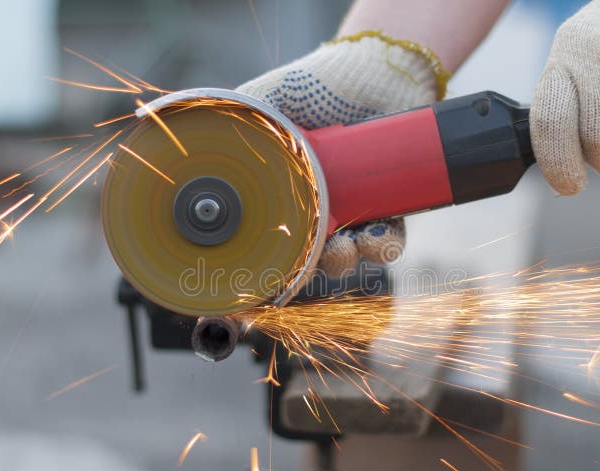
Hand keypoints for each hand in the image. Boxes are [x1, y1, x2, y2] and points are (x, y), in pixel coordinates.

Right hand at [237, 32, 445, 276]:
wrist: (373, 68)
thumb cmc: (317, 84)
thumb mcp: (266, 100)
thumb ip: (236, 123)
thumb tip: (205, 143)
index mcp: (286, 189)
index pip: (276, 236)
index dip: (273, 258)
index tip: (269, 273)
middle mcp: (319, 203)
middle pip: (312, 256)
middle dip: (312, 265)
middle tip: (316, 255)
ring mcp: (356, 207)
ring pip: (350, 255)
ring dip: (348, 259)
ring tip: (350, 244)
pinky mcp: (393, 204)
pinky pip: (390, 240)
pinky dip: (383, 246)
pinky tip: (377, 235)